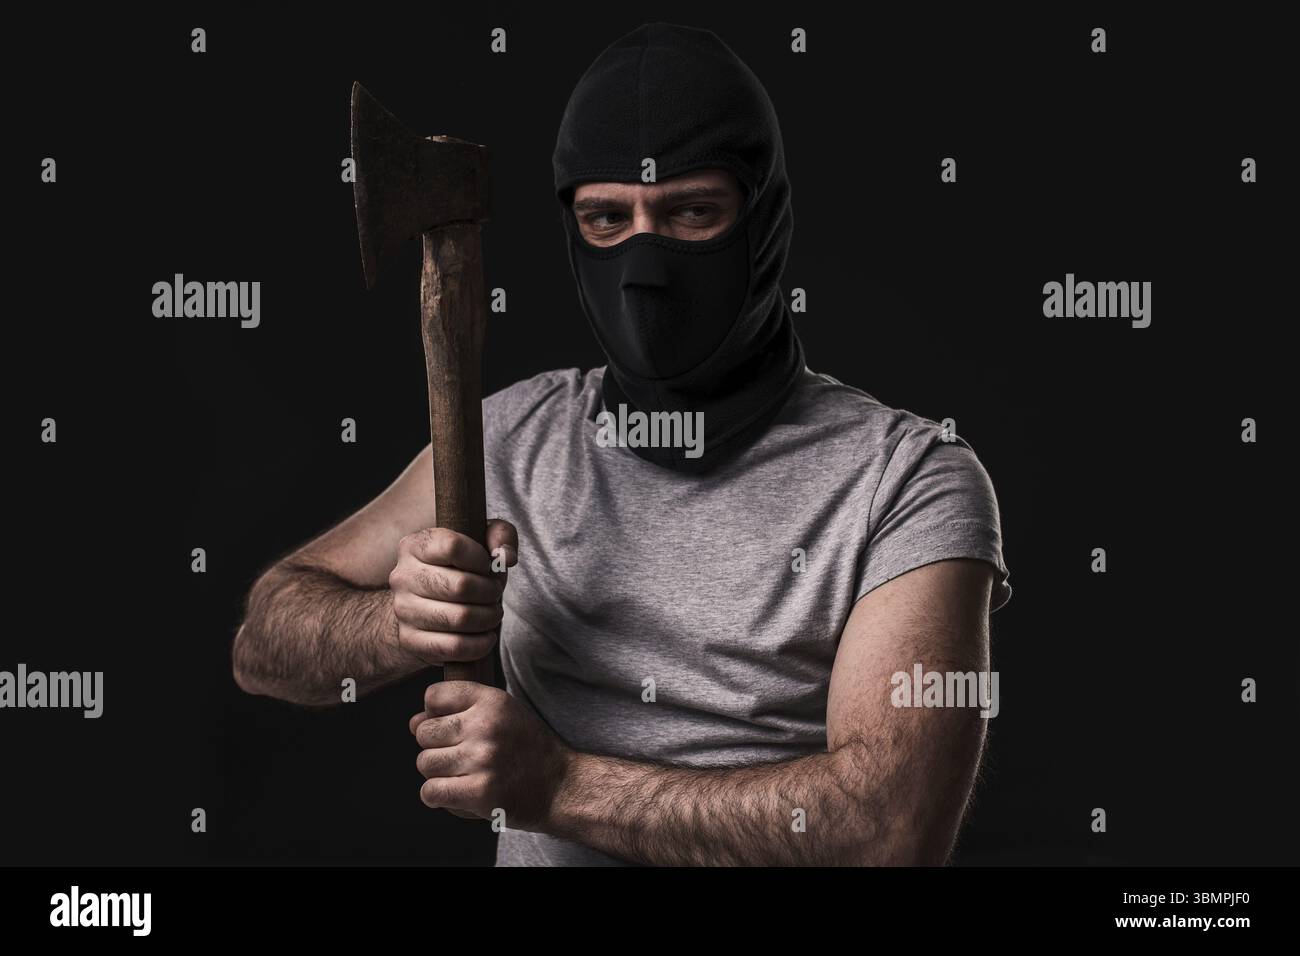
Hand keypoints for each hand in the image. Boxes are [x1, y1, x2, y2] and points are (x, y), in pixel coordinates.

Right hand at [387, 520, 517, 665]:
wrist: (421, 604)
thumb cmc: (457, 568)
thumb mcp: (480, 540)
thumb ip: (500, 535)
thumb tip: (506, 557)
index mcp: (414, 545)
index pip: (453, 547)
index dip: (481, 559)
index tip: (487, 566)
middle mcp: (403, 576)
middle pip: (461, 586)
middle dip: (490, 592)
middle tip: (494, 593)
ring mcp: (403, 610)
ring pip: (460, 618)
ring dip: (488, 617)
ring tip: (492, 613)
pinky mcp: (410, 640)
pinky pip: (454, 647)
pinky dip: (479, 645)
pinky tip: (486, 636)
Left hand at [409, 681, 571, 830]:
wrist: (560, 786)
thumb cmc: (527, 749)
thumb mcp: (502, 714)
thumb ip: (458, 711)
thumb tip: (413, 723)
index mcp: (492, 701)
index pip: (434, 696)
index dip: (435, 713)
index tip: (451, 727)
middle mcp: (485, 726)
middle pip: (424, 732)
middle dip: (435, 746)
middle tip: (459, 756)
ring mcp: (482, 760)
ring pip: (425, 763)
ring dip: (437, 773)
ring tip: (461, 774)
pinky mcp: (479, 792)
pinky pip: (431, 792)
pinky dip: (437, 796)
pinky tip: (456, 792)